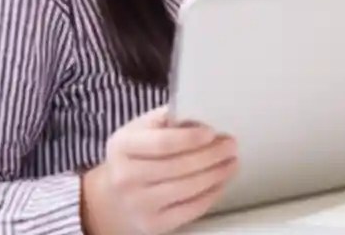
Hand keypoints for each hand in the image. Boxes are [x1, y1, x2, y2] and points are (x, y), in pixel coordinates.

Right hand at [80, 106, 237, 234]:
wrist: (112, 197)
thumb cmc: (137, 155)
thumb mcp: (143, 129)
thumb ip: (170, 119)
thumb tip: (202, 121)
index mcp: (122, 146)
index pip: (161, 143)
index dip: (190, 138)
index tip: (211, 132)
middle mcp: (125, 178)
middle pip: (179, 166)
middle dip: (212, 154)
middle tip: (231, 145)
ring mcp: (138, 204)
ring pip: (188, 188)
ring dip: (217, 173)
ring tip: (231, 162)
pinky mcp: (153, 225)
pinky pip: (190, 209)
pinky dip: (211, 194)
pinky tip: (221, 181)